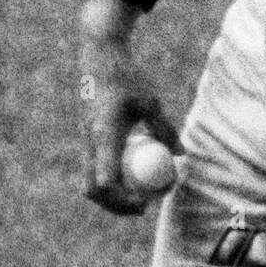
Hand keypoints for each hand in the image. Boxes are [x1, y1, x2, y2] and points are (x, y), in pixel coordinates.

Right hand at [80, 5, 178, 214]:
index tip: (143, 204)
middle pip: (92, 188)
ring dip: (110, 194)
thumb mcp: (151, 101)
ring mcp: (84, 140)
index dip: (120, 198)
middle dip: (114, 205)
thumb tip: (182, 155)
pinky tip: (129, 176)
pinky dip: (108, 177)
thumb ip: (164, 129)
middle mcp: (88, 141)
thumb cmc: (127, 76)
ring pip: (89, 180)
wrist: (98, 56)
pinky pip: (93, 167)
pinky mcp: (85, 136)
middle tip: (141, 210)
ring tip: (137, 199)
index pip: (104, 178)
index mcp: (103, 134)